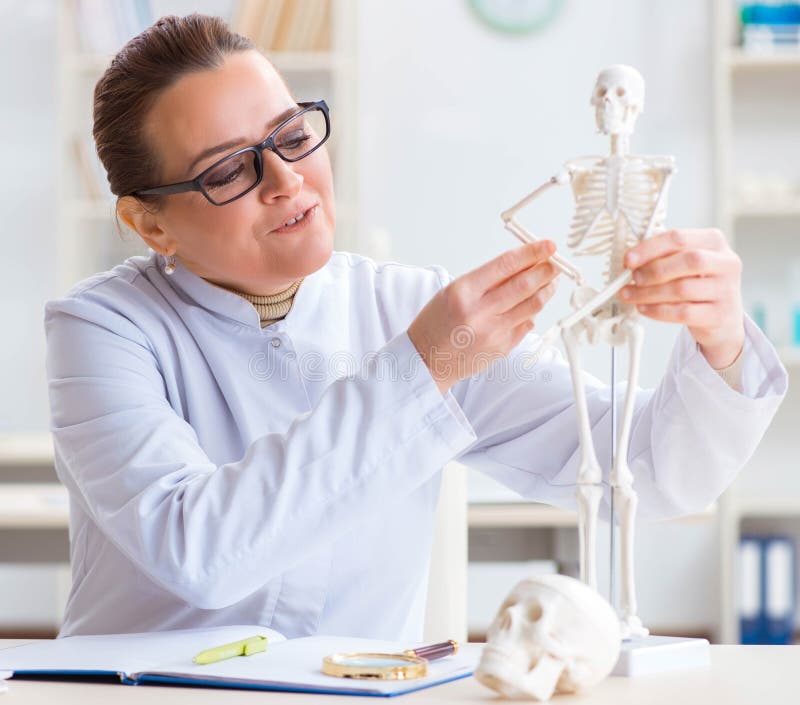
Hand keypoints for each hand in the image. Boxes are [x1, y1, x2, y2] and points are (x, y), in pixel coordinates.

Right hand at [408, 241, 559, 393]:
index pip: (506, 265)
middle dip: (546, 270)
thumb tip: (522, 264)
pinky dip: (532, 312)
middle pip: (524, 285)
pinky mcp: (502, 348)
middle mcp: (479, 312)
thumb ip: (487, 279)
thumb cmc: (437, 323)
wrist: (427, 359)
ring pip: (532, 305)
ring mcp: (493, 332)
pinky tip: (531, 305)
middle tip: (555, 263)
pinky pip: (526, 325)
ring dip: (546, 290)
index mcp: (463, 291)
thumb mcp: (453, 291)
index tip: (547, 246)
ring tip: (550, 281)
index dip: (531, 252)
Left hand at [619, 228, 744, 368]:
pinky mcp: (719, 315)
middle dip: (653, 270)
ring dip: (649, 293)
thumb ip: (664, 257)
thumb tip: (631, 260)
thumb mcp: (686, 263)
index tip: (628, 259)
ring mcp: (726, 290)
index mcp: (714, 242)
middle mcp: (726, 263)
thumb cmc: (698, 283)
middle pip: (688, 260)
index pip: (679, 238)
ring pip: (682, 289)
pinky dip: (657, 310)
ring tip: (630, 295)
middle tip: (633, 278)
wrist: (723, 316)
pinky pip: (683, 312)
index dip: (650, 248)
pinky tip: (643, 308)